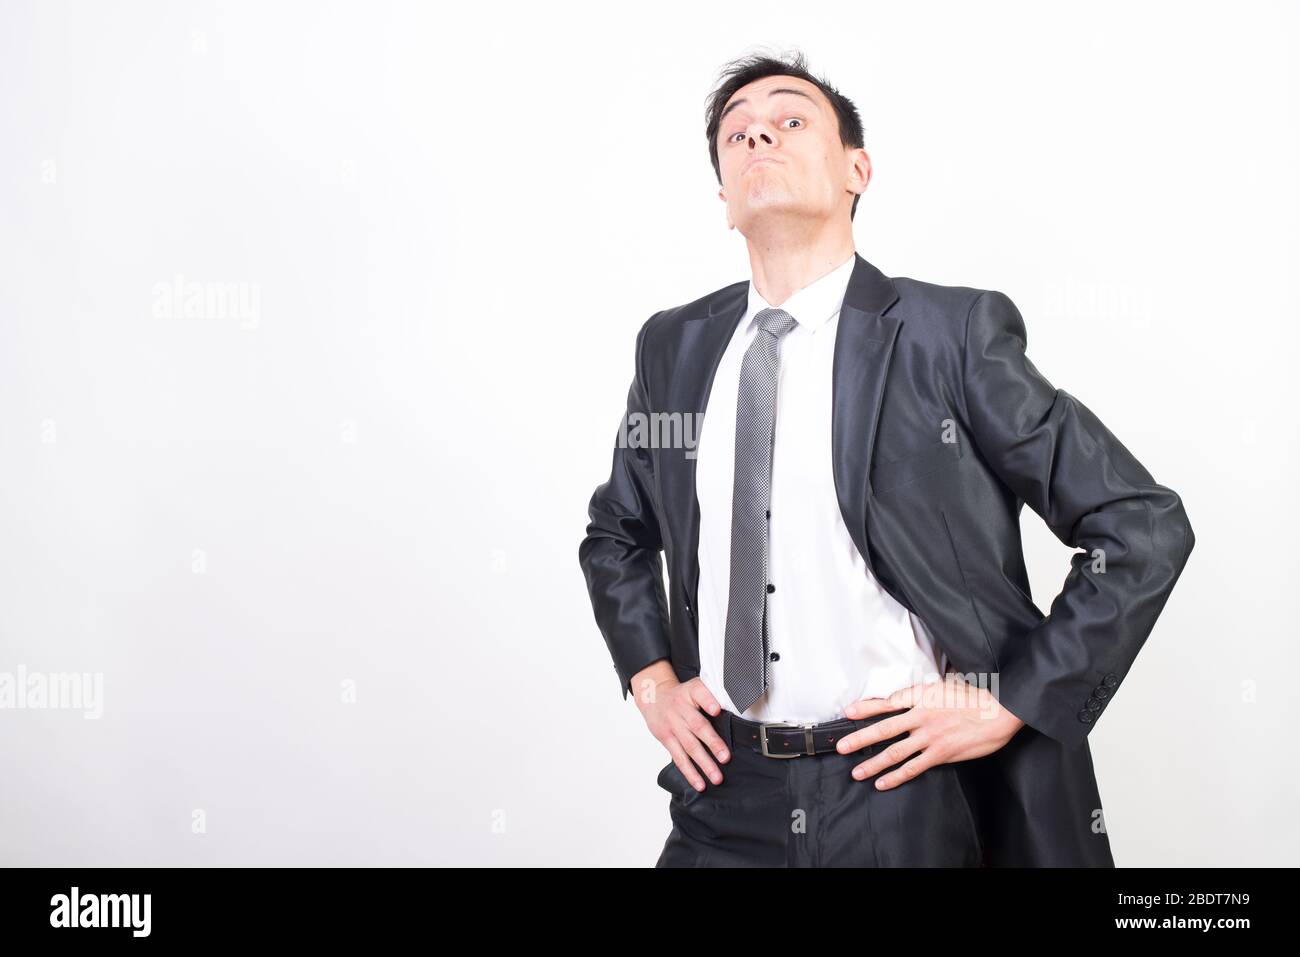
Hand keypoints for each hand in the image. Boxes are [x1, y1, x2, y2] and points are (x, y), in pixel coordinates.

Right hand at [630, 661, 729, 791]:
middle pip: (697, 726)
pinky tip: (699, 783)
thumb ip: (712, 695)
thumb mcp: (694, 687)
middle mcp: (681, 709)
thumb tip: (734, 708)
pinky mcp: (666, 739)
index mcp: (691, 692)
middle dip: (712, 743)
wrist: (652, 697)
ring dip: (704, 763)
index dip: (708, 701)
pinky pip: (679, 757)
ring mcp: (673, 726)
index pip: (699, 693)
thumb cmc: (680, 695)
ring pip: (689, 746)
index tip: (717, 710)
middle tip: (725, 758)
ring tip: (716, 778)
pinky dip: (690, 772)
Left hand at [836, 674, 1024, 789]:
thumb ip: (923, 692)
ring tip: (857, 772)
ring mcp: (930, 737)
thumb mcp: (945, 685)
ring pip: (895, 752)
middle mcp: (922, 716)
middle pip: (884, 728)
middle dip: (859, 738)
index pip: (888, 702)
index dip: (866, 706)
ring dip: (873, 763)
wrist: (1000, 711)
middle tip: (841, 746)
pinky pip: (914, 767)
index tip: (848, 711)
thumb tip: (907, 695)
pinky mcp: (941, 753)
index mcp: (922, 696)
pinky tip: (883, 782)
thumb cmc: (975, 696)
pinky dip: (897, 776)